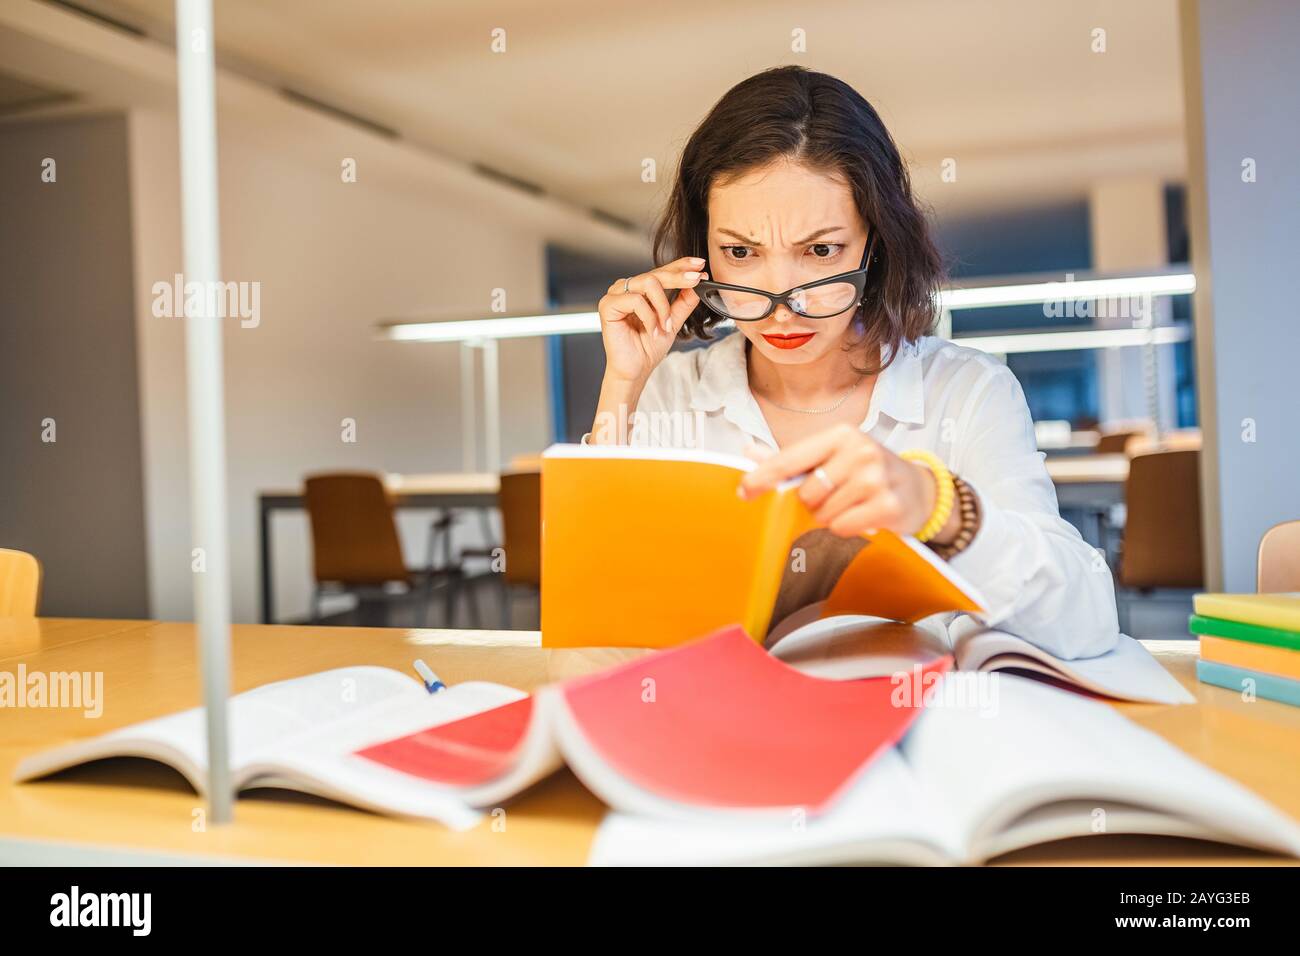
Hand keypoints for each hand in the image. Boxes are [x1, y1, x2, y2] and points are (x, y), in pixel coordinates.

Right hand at [598, 257, 705, 385]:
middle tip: (696, 280)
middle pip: (656, 273)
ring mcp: (615, 295)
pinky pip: (636, 300)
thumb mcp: (673, 321)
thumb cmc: (648, 348)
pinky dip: (649, 317)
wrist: (635, 370)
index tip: (700, 265)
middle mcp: (626, 288)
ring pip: (648, 283)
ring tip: (665, 326)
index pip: (661, 271)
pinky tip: (652, 331)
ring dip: (663, 306)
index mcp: (639, 289)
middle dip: (679, 278)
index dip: (680, 266)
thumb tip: (697, 283)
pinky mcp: (607, 305)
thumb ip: (684, 302)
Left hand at [737, 425, 951, 540]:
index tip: (743, 491)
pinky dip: (846, 528)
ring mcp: (875, 478)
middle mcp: (860, 451)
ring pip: (823, 514)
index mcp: (841, 434)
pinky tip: (862, 516)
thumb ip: (793, 458)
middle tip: (834, 496)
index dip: (763, 477)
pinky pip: (842, 528)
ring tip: (852, 505)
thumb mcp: (834, 456)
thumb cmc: (868, 471)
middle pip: (806, 493)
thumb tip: (748, 451)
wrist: (920, 489)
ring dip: (830, 516)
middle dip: (812, 502)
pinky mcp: (888, 506)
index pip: (791, 458)